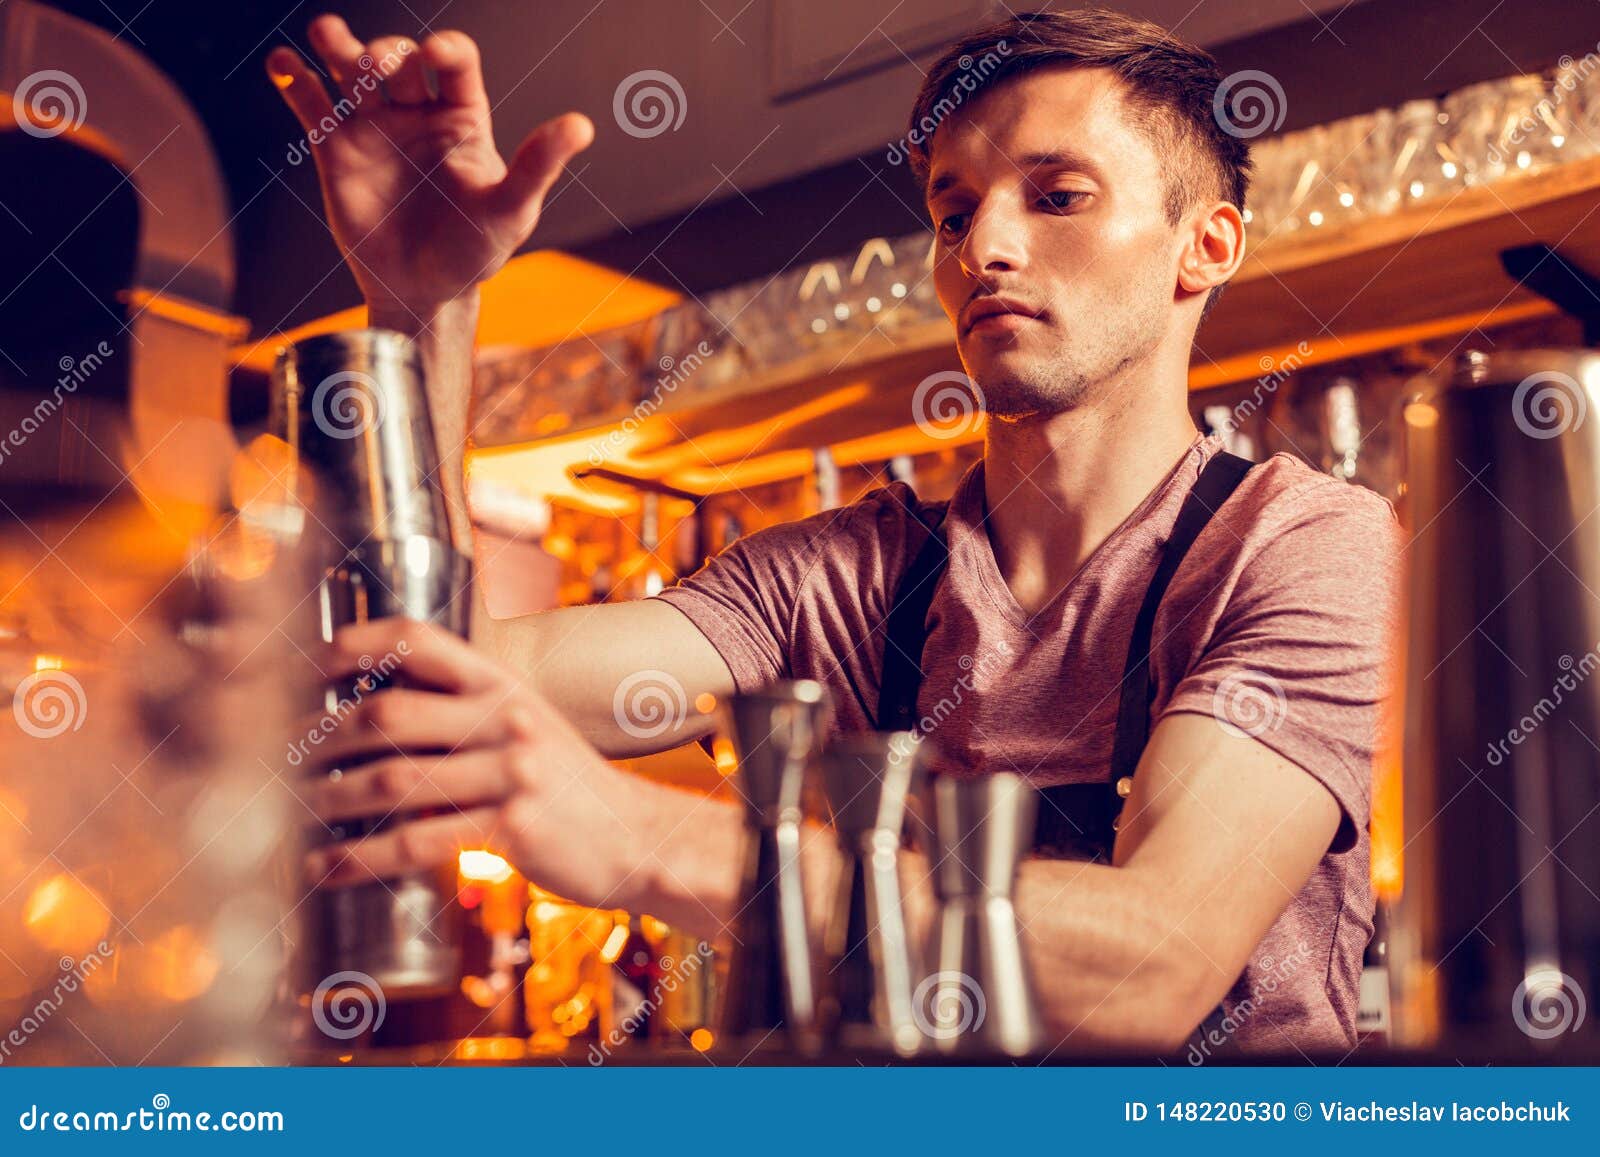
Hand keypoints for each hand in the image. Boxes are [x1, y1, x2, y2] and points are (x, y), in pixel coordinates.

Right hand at [266, 15, 592, 318]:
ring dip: (339, 47)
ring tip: (326, 35)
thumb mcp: (510, 210)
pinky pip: (312, 105)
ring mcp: (374, 127)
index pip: (454, 64)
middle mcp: (417, 113)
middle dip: (386, 53)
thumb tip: (582, 125)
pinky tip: (282, 65)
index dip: (445, 49)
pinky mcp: (335, 149)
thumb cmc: (474, 251)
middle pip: (399, 60)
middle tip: (376, 66)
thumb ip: (539, 166)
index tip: (435, 53)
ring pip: (352, 73)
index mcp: (462, 117)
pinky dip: (295, 81)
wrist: (422, 291)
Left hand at [297, 617, 647, 907]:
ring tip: (292, 812)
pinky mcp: (512, 827)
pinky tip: (326, 867)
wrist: (640, 838)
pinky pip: (416, 841)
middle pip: (390, 712)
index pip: (421, 639)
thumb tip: (380, 718)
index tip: (309, 665)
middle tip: (281, 757)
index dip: (357, 644)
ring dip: (329, 799)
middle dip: (324, 737)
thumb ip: (469, 716)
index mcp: (506, 686)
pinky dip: (359, 858)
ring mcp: (511, 772)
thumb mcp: (529, 728)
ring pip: (393, 779)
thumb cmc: (572, 788)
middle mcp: (505, 719)